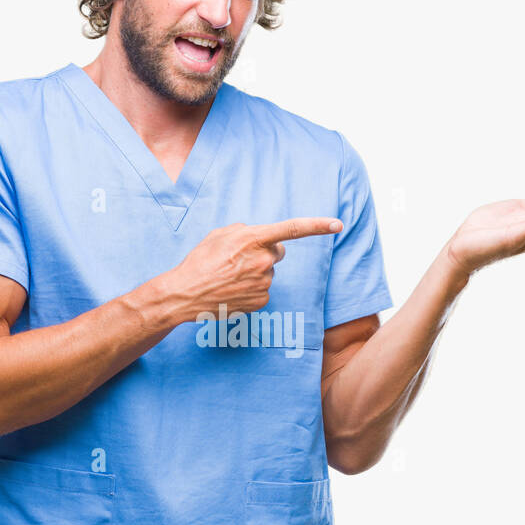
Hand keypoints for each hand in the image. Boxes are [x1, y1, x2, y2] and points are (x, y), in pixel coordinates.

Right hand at [164, 217, 342, 321]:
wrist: (186, 294)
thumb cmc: (200, 261)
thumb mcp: (220, 234)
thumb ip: (246, 231)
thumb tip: (261, 238)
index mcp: (253, 239)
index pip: (293, 229)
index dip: (318, 226)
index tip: (338, 224)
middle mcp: (263, 261)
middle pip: (278, 251)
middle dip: (265, 252)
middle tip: (239, 258)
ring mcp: (264, 283)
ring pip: (269, 272)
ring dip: (254, 271)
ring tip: (229, 276)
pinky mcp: (262, 300)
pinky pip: (264, 289)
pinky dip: (251, 288)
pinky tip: (233, 289)